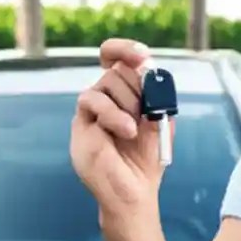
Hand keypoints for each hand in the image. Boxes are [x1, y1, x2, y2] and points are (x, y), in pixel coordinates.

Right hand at [71, 38, 174, 211]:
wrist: (135, 191)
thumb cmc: (147, 158)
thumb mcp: (160, 120)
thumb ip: (156, 93)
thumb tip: (146, 70)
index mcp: (127, 92)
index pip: (117, 57)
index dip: (124, 49)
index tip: (141, 55)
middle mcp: (108, 97)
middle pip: (119, 68)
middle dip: (138, 86)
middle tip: (147, 112)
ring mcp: (93, 109)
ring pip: (107, 81)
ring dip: (129, 103)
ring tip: (134, 130)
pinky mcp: (80, 123)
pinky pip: (91, 100)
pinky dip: (113, 113)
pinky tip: (126, 131)